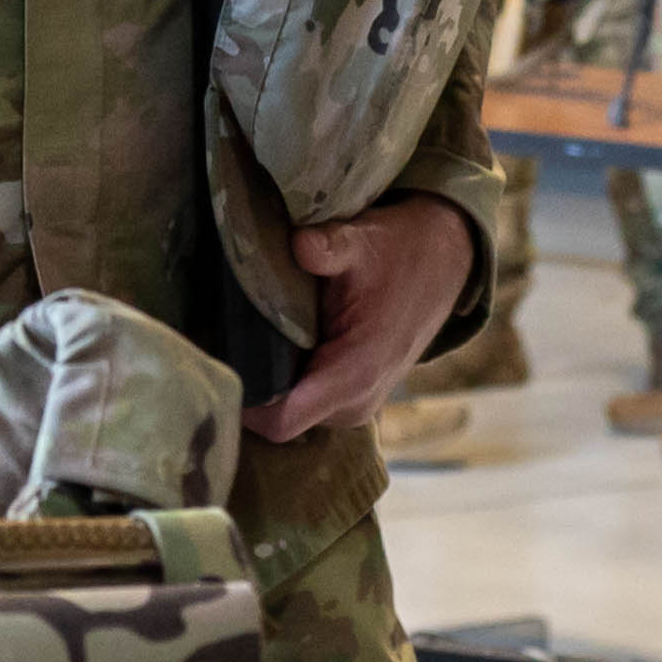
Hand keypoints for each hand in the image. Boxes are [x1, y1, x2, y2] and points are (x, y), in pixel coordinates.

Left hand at [243, 192, 481, 442]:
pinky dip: (289, 380)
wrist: (445, 261)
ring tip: (246, 340)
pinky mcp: (355, 398)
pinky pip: (307, 403)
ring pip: (292, 413)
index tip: (215, 364)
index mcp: (356, 373)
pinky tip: (276, 343)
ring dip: (271, 382)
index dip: (243, 402)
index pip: (282, 421)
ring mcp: (357, 405)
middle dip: (251, 386)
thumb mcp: (364, 241)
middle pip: (280, 419)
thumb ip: (329, 248)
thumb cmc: (403, 251)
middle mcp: (357, 402)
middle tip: (220, 343)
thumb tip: (298, 243)